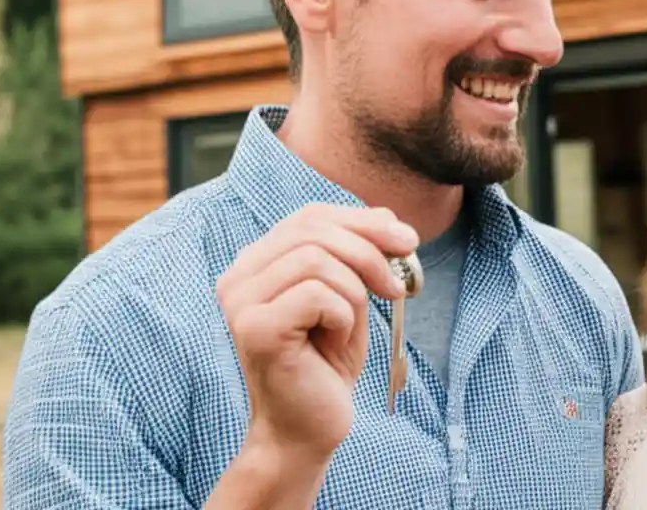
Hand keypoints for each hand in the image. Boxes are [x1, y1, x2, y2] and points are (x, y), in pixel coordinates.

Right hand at [216, 203, 416, 460]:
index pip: (311, 216)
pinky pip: (318, 294)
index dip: (363, 221)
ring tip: (350, 328)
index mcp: (256, 263)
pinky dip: (343, 317)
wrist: (308, 430)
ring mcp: (240, 302)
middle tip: (397, 286)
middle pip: (313, 229)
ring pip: (317, 258)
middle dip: (369, 251)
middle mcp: (238, 277)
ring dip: (354, 292)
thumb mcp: (350, 296)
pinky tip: (334, 343)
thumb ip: (359, 253)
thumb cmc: (327, 363)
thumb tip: (389, 217)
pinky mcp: (255, 328)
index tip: (407, 240)